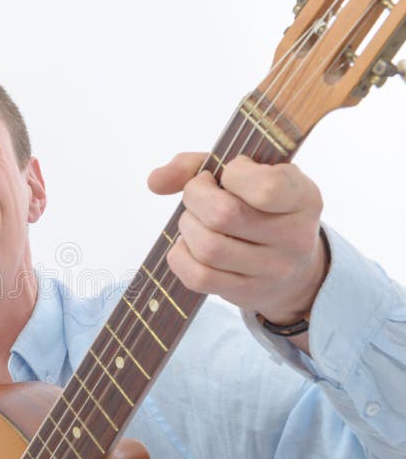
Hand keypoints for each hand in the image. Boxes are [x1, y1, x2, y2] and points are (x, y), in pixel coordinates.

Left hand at [148, 152, 327, 325]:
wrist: (293, 268)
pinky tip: (189, 245)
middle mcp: (294, 237)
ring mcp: (271, 270)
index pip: (264, 188)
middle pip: (223, 215)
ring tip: (195, 220)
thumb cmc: (261, 208)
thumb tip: (155, 181)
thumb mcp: (249, 175)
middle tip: (198, 194)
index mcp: (303, 198)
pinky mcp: (246, 293)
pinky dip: (181, 256)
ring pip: (208, 247)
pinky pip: (198, 277)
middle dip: (195, 197)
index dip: (233, 174)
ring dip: (187, 226)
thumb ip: (198, 164)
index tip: (228, 173)